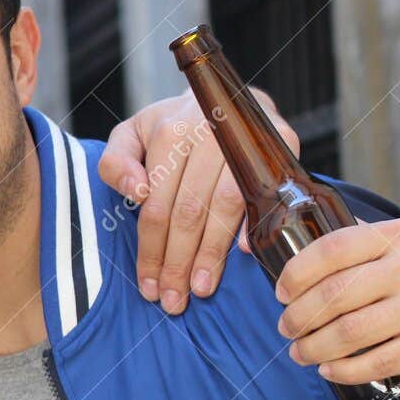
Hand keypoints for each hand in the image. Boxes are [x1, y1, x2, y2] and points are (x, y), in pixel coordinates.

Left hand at [101, 87, 300, 314]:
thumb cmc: (173, 127)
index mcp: (172, 131)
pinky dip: (254, 223)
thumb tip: (135, 191)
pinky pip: (267, 192)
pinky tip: (244, 254)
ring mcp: (248, 138)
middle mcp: (210, 132)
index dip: (152, 250)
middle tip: (173, 300)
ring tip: (200, 288)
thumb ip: (115, 162)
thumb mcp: (131, 135)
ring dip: (213, 253)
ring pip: (225, 207)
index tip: (149, 286)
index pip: (157, 205)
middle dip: (179, 262)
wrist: (228, 98)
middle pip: (190, 211)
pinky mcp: (283, 143)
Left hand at [274, 218, 399, 386]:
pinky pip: (375, 361)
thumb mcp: (392, 250)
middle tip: (286, 329)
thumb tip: (283, 241)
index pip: (332, 248)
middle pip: (334, 295)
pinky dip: (342, 370)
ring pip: (349, 332)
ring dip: (313, 347)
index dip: (296, 274)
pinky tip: (327, 369)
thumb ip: (350, 244)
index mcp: (396, 235)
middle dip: (298, 317)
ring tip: (299, 352)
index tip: (281, 294)